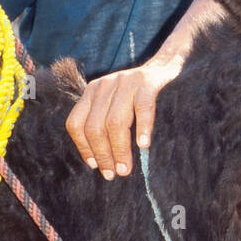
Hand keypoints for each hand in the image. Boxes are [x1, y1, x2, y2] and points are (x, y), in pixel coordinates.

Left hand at [65, 54, 184, 178]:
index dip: (83, 147)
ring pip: (115, 121)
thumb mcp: (114, 104)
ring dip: (119, 149)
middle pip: (94, 126)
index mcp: (92, 92)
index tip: (95, 165)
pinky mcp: (147, 82)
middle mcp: (104, 85)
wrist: (165, 66)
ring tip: (125, 168)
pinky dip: (143, 128)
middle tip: (113, 173)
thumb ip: (104, 123)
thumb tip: (100, 163)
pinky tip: (144, 145)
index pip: (76, 123)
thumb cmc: (139, 95)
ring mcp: (125, 82)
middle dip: (102, 154)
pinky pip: (143, 108)